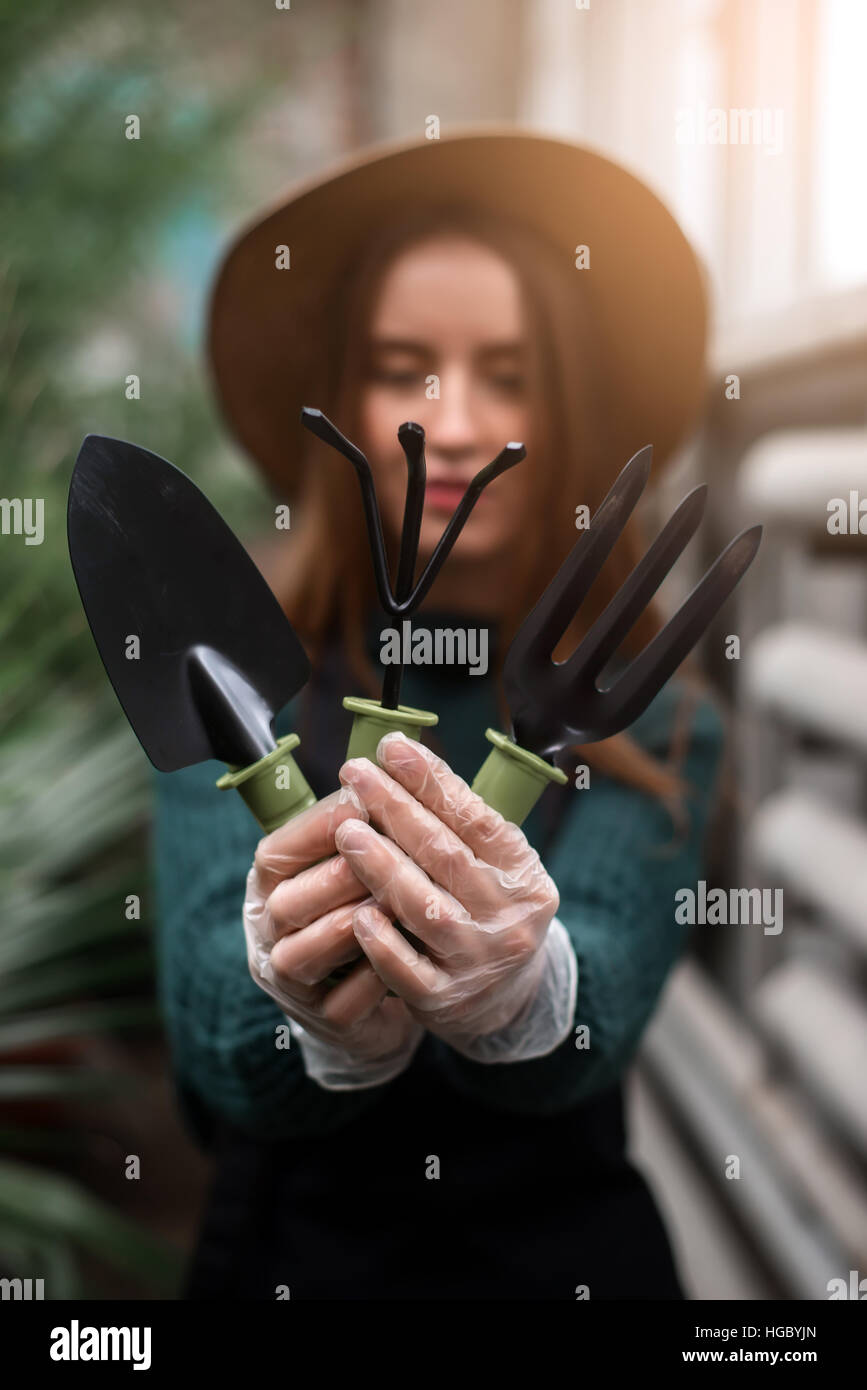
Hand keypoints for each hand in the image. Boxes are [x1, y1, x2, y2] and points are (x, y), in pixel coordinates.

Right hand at [243, 786, 423, 1085]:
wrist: (373, 996)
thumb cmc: (364, 908)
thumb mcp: (354, 863)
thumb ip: (362, 827)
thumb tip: (391, 768)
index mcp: (271, 885)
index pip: (276, 852)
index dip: (317, 825)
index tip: (360, 800)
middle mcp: (270, 933)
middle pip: (287, 901)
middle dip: (337, 873)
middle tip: (382, 850)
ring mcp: (291, 982)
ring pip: (303, 953)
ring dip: (350, 923)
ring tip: (391, 899)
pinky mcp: (325, 1020)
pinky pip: (342, 1001)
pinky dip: (371, 976)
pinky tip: (404, 954)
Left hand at [335, 733, 574, 1060]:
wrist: (503, 1002)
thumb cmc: (486, 912)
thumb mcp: (496, 869)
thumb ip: (461, 825)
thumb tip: (402, 756)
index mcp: (526, 877)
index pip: (477, 820)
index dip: (433, 781)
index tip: (393, 747)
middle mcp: (509, 920)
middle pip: (446, 856)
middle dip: (396, 809)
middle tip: (356, 773)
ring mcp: (477, 962)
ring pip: (425, 909)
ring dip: (382, 866)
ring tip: (346, 830)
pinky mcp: (444, 999)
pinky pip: (408, 970)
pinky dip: (383, 942)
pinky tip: (357, 914)